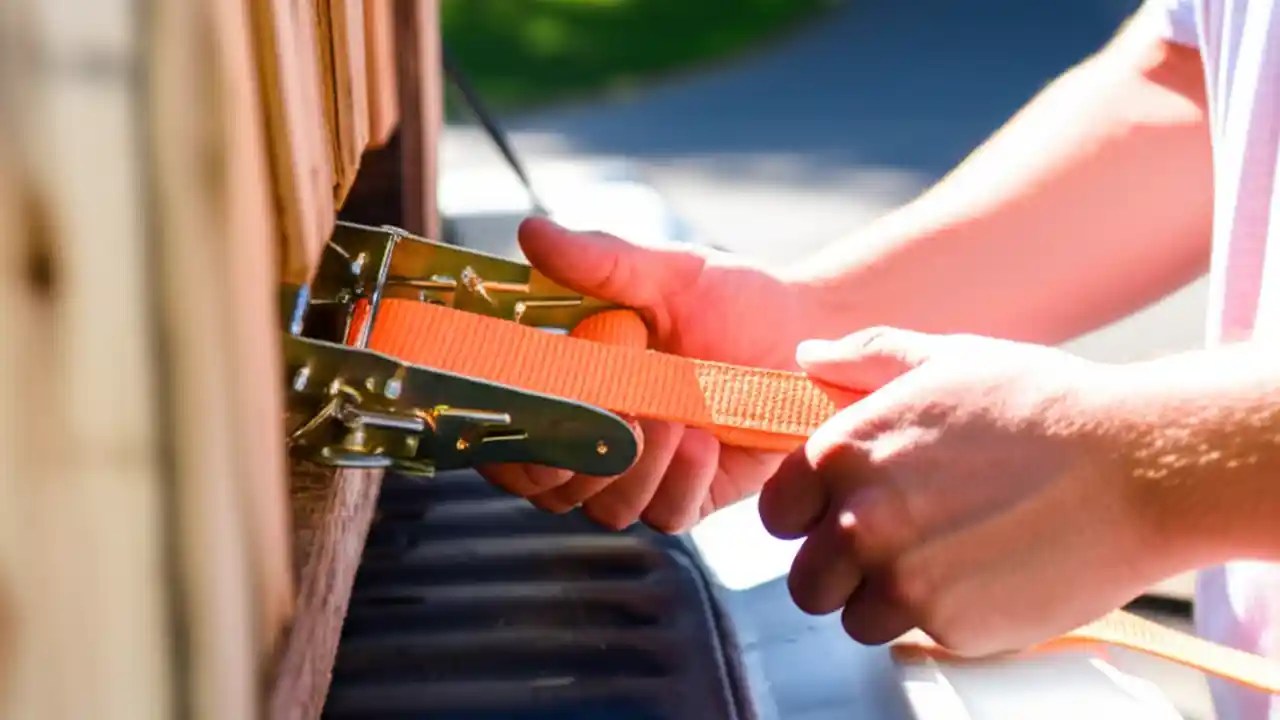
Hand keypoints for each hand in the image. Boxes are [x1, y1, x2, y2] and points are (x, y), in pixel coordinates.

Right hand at [479, 217, 812, 531]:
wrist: (806, 332)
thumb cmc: (729, 299)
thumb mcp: (663, 272)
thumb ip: (596, 261)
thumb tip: (531, 232)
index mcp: (569, 389)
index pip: (505, 435)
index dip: (503, 438)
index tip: (534, 409)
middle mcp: (594, 441)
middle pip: (546, 487)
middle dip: (574, 456)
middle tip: (617, 410)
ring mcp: (641, 476)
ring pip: (604, 507)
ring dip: (634, 465)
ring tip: (674, 416)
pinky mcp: (690, 497)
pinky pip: (666, 515)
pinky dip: (680, 480)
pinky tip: (706, 438)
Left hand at [758, 327, 1176, 655]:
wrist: (1136, 464)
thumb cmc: (1042, 406)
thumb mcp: (947, 360)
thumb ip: (866, 359)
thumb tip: (809, 356)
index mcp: (841, 453)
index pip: (778, 515)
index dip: (808, 520)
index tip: (842, 517)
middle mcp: (856, 519)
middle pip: (808, 581)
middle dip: (844, 572)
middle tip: (902, 548)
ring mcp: (900, 578)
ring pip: (856, 618)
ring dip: (889, 602)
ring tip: (950, 562)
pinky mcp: (947, 625)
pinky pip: (917, 638)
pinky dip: (943, 620)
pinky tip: (986, 578)